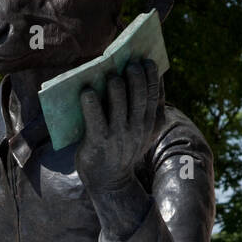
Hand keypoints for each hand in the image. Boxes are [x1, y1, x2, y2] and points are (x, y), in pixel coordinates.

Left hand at [76, 58, 163, 195]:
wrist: (109, 182)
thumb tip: (151, 76)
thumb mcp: (144, 131)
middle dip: (134, 75)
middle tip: (128, 63)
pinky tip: (87, 91)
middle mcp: (137, 128)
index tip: (145, 59)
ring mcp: (118, 135)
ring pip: (119, 102)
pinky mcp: (99, 142)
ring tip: (109, 74)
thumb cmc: (123, 147)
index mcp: (150, 123)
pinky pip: (95, 118)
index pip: (154, 94)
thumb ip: (150, 108)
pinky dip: (91, 102)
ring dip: (114, 84)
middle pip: (139, 95)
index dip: (151, 74)